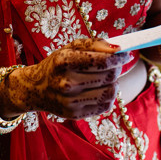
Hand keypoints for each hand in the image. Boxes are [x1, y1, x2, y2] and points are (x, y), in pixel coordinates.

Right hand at [0, 38, 128, 119]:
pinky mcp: (75, 115)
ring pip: (111, 92)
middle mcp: (67, 82)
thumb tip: (118, 48)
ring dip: (113, 83)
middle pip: (110, 76)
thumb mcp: (70, 48)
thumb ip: (95, 44)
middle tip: (112, 66)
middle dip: (116, 68)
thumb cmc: (57, 65)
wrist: (35, 89)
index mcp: (64, 61)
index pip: (103, 61)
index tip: (125, 55)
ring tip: (105, 79)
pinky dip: (108, 97)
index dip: (119, 58)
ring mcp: (70, 101)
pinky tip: (99, 90)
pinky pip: (105, 106)